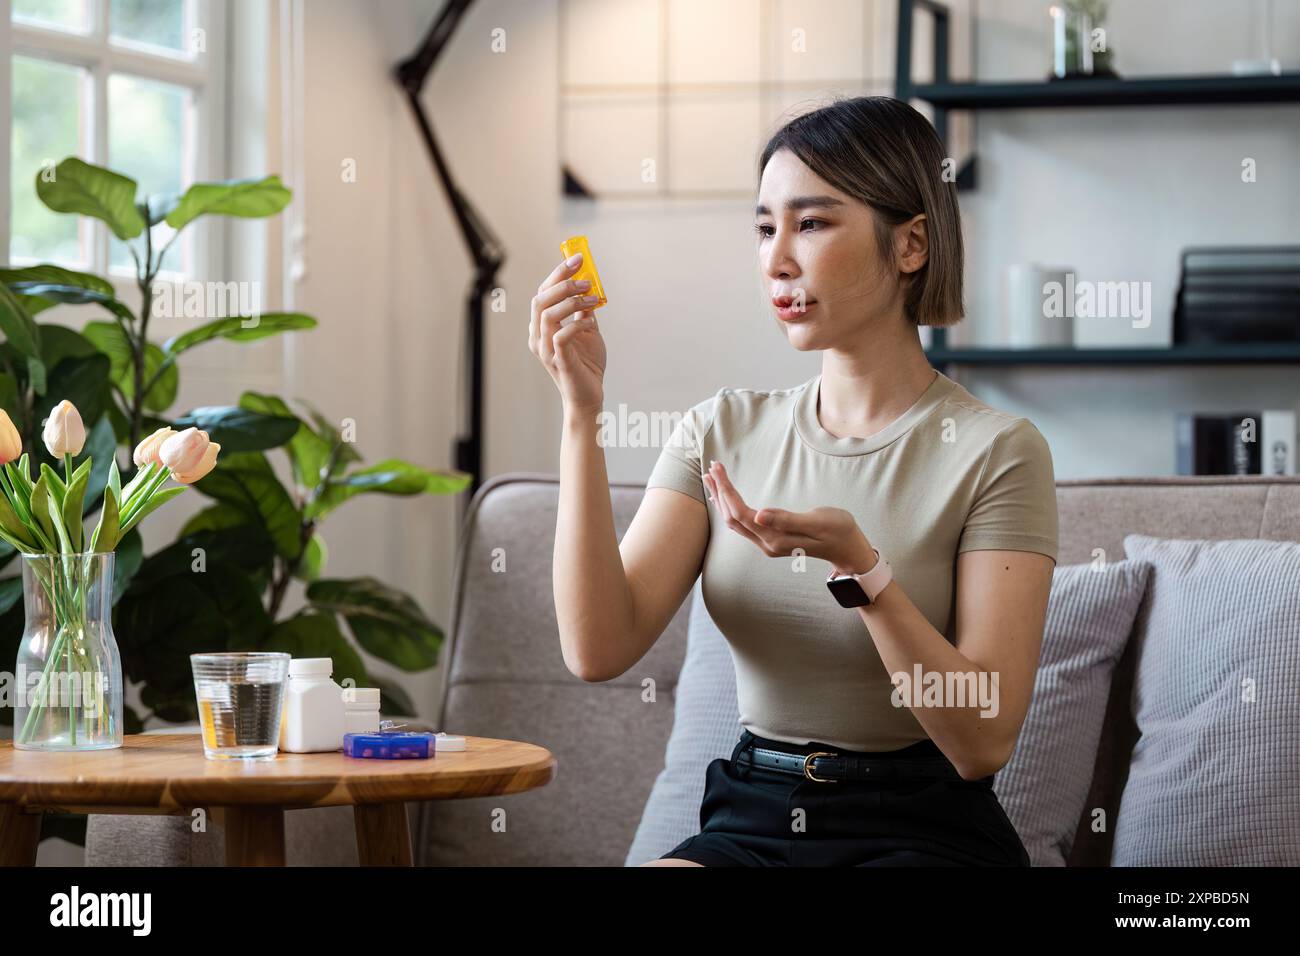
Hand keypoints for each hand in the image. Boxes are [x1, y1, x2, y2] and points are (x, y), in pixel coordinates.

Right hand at [530, 253, 606, 415]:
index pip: (543, 292)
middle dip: (562, 282)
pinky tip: (592, 322)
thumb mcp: (587, 330)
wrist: (589, 395)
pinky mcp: (557, 361)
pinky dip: (577, 324)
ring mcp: (545, 349)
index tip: (579, 258)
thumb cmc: (586, 364)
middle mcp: (538, 335)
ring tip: (593, 299)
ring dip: (571, 301)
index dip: (559, 273)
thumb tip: (590, 285)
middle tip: (586, 278)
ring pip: (547, 315)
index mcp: (542, 326)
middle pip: (540, 299)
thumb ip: (584, 310)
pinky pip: (561, 336)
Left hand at [702, 460, 875, 573]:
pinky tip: (725, 497)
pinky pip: (743, 523)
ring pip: (735, 521)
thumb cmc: (838, 531)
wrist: (849, 548)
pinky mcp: (771, 539)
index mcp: (775, 538)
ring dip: (721, 499)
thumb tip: (759, 515)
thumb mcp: (817, 521)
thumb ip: (787, 520)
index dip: (727, 491)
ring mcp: (768, 543)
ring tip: (711, 478)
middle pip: (732, 517)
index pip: (741, 513)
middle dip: (719, 492)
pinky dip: (730, 507)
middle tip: (712, 467)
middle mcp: (767, 543)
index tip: (719, 469)